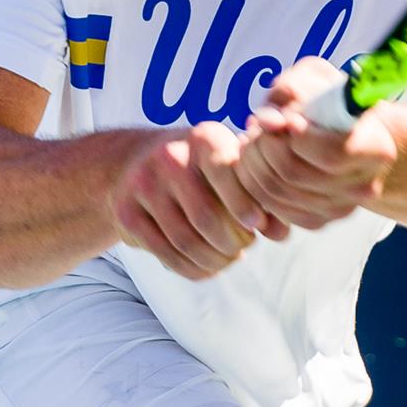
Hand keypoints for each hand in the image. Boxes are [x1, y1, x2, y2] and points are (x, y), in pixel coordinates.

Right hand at [109, 121, 288, 280]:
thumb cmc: (202, 168)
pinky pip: (164, 252)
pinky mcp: (126, 212)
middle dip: (231, 244)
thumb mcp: (230, 167)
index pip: (227, 174)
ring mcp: (143, 184)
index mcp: (204, 138)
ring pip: (185, 240)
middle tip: (242, 250)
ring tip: (227, 260)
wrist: (138, 163)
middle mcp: (170, 156)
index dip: (245, 206)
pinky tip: (207, 268)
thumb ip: (260, 196)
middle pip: (206, 217)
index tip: (256, 226)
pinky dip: (191, 268)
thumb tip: (280, 233)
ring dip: (213, 260)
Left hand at [237, 58, 398, 230]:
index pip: (331, 153)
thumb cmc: (329, 99)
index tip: (285, 117)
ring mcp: (340, 209)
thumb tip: (270, 122)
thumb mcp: (317, 78)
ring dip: (252, 161)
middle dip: (263, 145)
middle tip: (257, 126)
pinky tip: (257, 161)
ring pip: (276, 192)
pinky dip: (254, 182)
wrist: (345, 132)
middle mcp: (363, 186)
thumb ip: (292, 91)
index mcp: (376, 148)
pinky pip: (272, 208)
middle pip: (294, 173)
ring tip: (254, 139)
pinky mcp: (317, 220)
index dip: (297, 136)